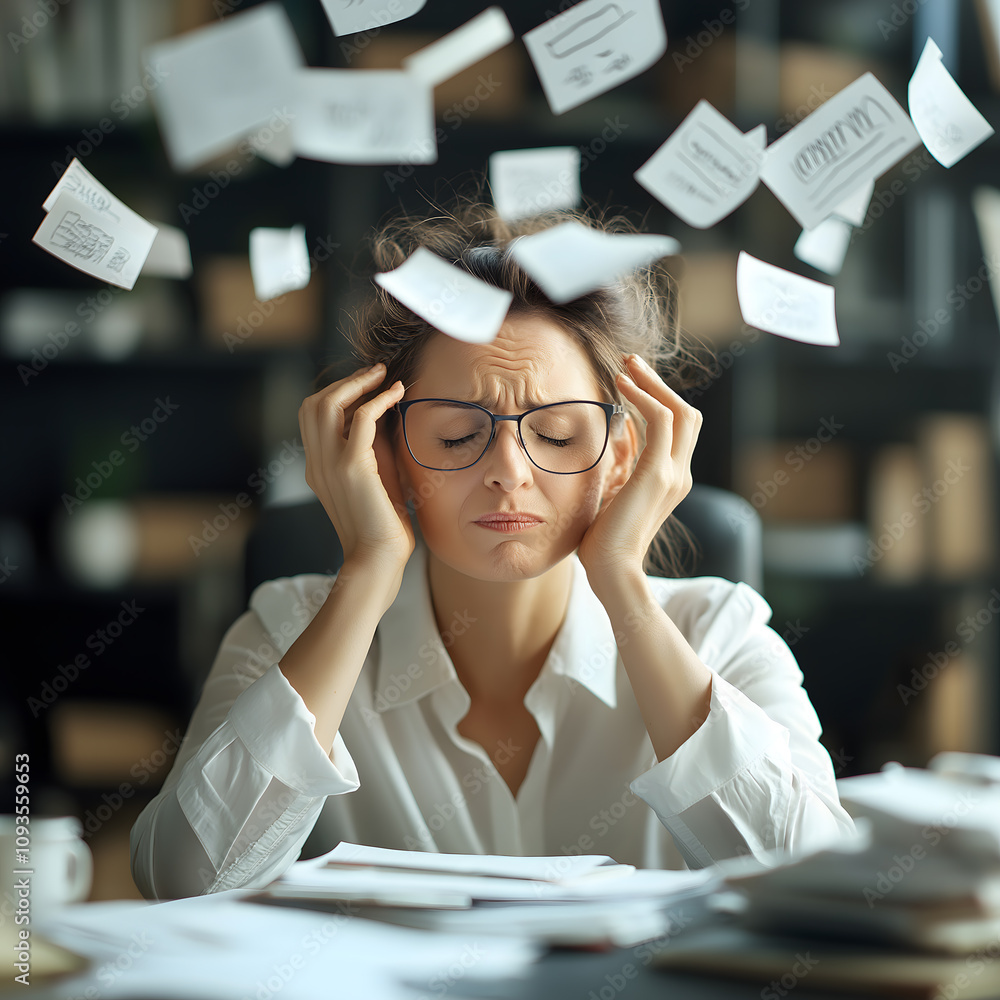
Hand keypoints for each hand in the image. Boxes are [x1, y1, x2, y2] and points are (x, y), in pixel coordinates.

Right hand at [298, 363, 413, 576]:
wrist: (378, 559)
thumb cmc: (383, 525)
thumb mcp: (375, 478)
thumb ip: (373, 448)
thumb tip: (385, 413)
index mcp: (318, 468)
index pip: (313, 418)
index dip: (338, 394)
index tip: (367, 386)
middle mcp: (317, 463)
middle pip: (313, 404)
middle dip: (343, 382)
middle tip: (374, 374)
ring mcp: (330, 464)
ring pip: (327, 403)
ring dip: (356, 383)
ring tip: (383, 376)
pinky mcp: (352, 467)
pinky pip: (361, 418)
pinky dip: (379, 398)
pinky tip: (397, 393)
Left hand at [577, 353, 702, 585]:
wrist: (612, 572)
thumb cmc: (602, 542)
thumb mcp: (613, 494)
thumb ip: (621, 466)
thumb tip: (617, 435)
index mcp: (670, 480)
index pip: (676, 429)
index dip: (657, 400)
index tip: (629, 381)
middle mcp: (679, 474)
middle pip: (686, 414)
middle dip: (659, 384)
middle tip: (631, 362)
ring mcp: (673, 474)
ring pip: (679, 411)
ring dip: (652, 383)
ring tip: (626, 365)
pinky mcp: (658, 474)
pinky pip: (659, 420)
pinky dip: (643, 396)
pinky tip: (621, 385)